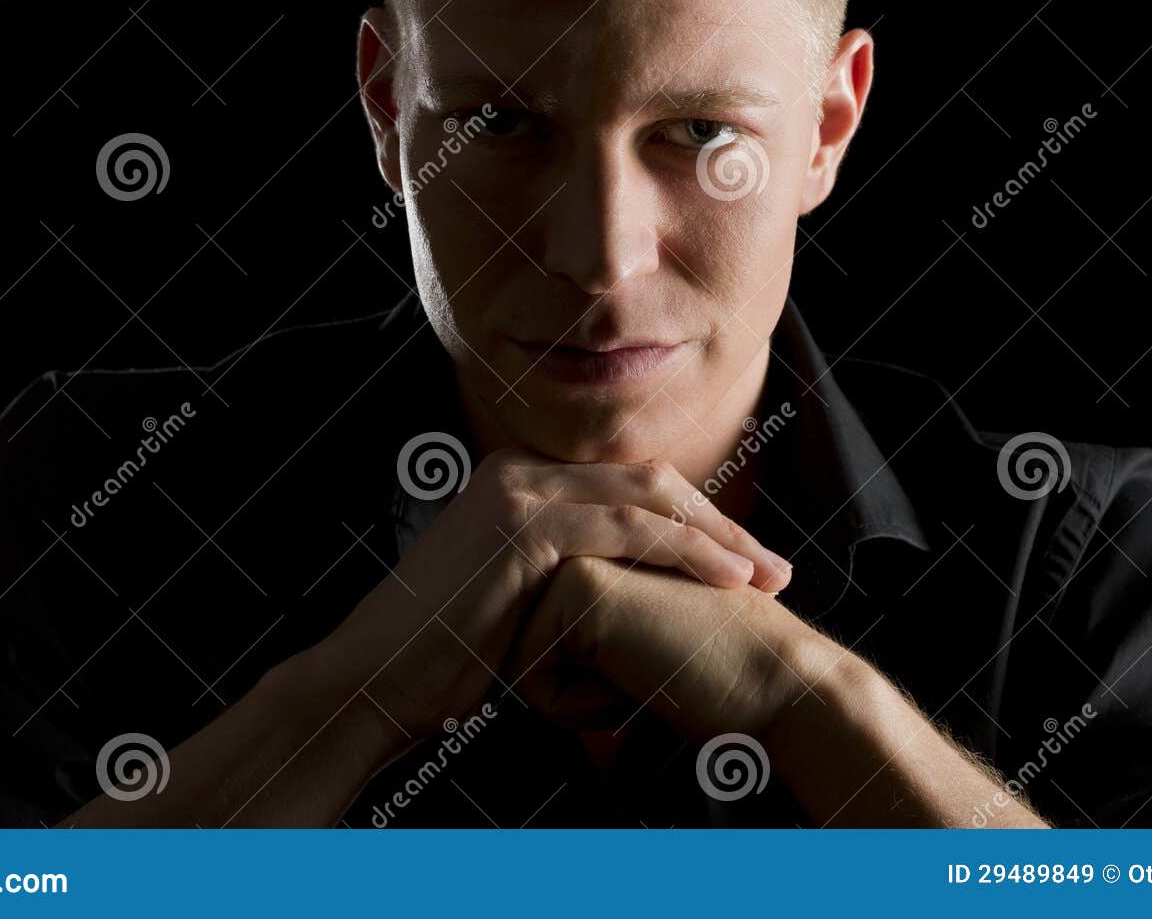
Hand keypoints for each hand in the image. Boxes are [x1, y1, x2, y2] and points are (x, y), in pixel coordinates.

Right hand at [323, 450, 793, 748]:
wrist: (376, 681)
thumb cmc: (443, 659)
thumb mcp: (517, 602)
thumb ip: (567, 579)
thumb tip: (628, 600)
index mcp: (519, 479)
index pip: (631, 486)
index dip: (696, 521)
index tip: (746, 564)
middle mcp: (520, 469)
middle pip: (650, 481)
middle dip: (721, 524)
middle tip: (775, 567)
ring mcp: (520, 489)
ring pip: (648, 497)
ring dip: (718, 536)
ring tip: (768, 575)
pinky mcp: (524, 523)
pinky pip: (628, 528)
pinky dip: (687, 551)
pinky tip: (728, 579)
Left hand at [505, 557, 1050, 827]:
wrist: (779, 682)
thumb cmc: (712, 676)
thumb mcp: (635, 641)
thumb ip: (583, 631)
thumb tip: (521, 661)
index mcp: (598, 545)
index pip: (538, 642)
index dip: (585, 683)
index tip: (651, 667)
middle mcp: (586, 538)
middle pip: (521, 647)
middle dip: (574, 688)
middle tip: (655, 670)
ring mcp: (581, 551)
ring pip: (518, 660)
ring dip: (578, 696)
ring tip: (649, 671)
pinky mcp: (579, 583)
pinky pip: (531, 677)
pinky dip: (577, 705)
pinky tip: (640, 679)